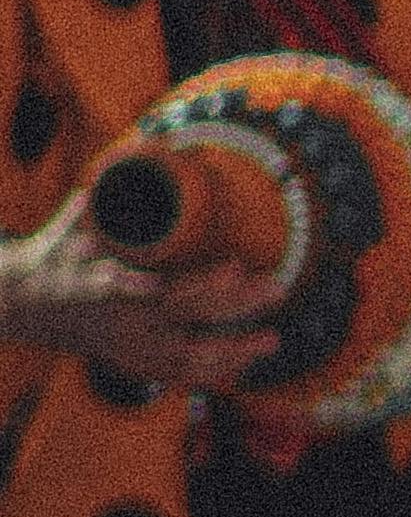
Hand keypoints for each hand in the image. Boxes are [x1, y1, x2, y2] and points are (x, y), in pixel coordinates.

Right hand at [0, 211, 287, 393]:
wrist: (21, 305)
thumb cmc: (53, 254)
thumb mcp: (73, 218)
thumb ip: (111, 189)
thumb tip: (151, 141)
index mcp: (114, 284)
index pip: (168, 284)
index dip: (201, 278)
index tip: (237, 265)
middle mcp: (126, 320)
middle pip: (191, 316)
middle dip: (237, 304)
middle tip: (279, 287)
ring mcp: (130, 346)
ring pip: (188, 356)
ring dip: (233, 349)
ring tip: (273, 339)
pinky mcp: (130, 361)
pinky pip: (174, 375)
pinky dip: (208, 375)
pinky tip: (242, 371)